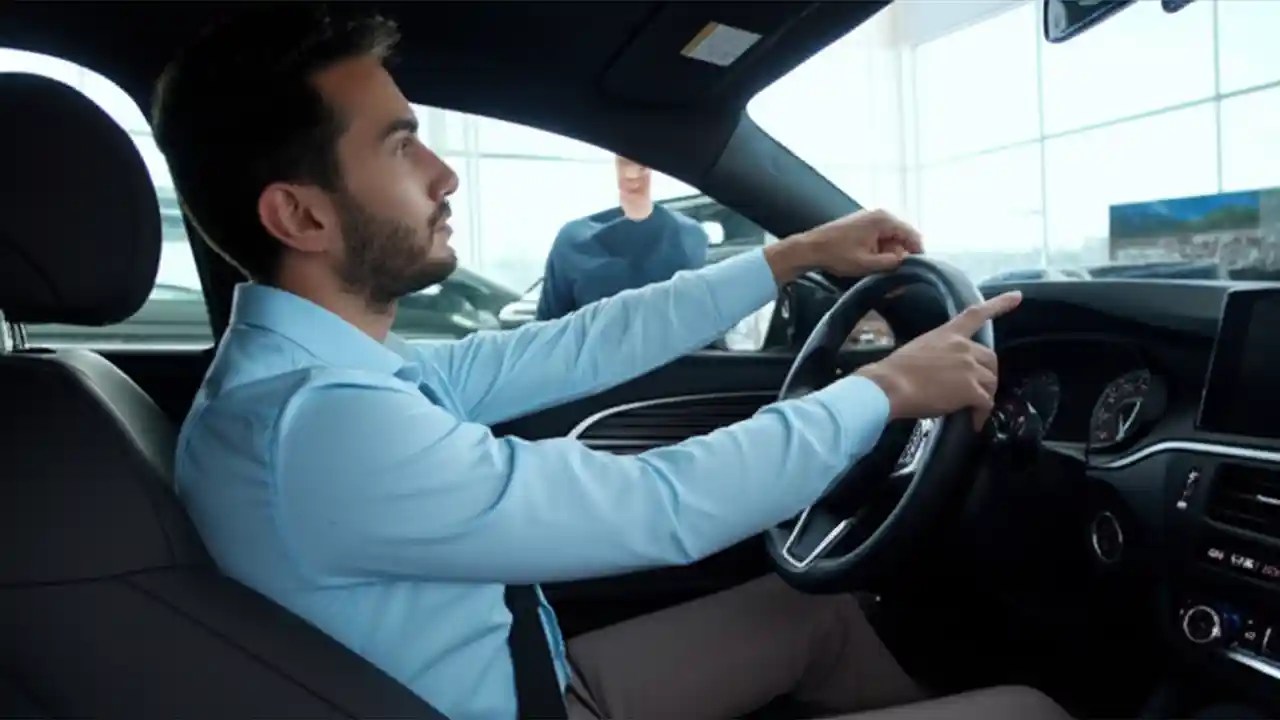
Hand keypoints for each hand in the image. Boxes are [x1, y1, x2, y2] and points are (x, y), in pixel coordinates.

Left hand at [764, 209, 923, 283]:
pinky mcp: (861, 225)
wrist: (810, 248)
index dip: (916, 252)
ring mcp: (869, 218)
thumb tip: (905, 262)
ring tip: (880, 269)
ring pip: (890, 238)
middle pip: (901, 236)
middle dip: (900, 254)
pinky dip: (879, 250)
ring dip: (888, 254)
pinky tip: (871, 262)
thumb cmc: (837, 255)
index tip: (917, 269)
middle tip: (895, 272)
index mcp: (884, 220)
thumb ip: (890, 263)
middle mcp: (879, 214)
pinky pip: (879, 237)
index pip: (911, 234)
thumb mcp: (867, 264)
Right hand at [856, 292, 1022, 429]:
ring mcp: (970, 368)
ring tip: (972, 410)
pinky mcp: (971, 390)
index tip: (1017, 296)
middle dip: (987, 375)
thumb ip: (936, 355)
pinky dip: (981, 415)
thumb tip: (938, 373)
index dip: (999, 304)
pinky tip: (974, 422)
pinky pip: (985, 403)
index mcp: (947, 333)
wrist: (889, 385)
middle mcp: (963, 347)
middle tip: (978, 391)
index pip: (976, 314)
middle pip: (990, 359)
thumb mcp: (917, 350)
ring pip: (990, 383)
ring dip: (984, 396)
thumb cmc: (893, 370)